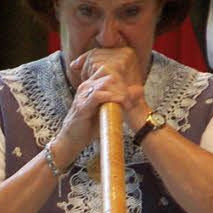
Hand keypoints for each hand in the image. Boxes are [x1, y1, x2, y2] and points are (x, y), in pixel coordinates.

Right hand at [53, 46, 147, 160]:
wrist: (72, 141)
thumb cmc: (89, 126)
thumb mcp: (109, 109)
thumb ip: (122, 99)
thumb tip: (140, 89)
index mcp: (91, 84)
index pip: (110, 72)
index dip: (123, 80)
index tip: (131, 94)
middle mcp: (86, 86)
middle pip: (110, 75)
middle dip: (124, 86)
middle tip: (130, 100)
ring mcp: (82, 95)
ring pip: (106, 83)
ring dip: (120, 92)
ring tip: (126, 104)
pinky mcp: (81, 106)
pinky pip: (98, 95)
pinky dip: (112, 98)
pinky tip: (120, 103)